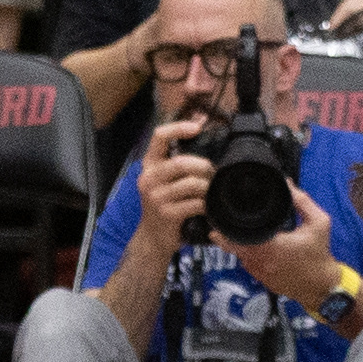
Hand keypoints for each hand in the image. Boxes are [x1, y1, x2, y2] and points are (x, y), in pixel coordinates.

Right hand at [132, 117, 212, 258]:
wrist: (152, 237)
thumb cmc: (164, 204)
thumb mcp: (164, 180)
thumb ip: (178, 159)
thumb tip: (200, 124)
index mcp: (149, 165)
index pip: (159, 136)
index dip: (179, 128)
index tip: (197, 127)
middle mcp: (149, 178)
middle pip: (182, 163)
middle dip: (204, 167)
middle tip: (214, 174)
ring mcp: (156, 197)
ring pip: (192, 184)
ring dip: (208, 186)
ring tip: (212, 190)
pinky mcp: (167, 214)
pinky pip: (195, 203)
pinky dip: (207, 204)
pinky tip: (208, 206)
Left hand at [212, 186, 339, 306]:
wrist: (321, 285)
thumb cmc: (320, 255)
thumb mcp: (319, 223)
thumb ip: (303, 201)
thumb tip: (287, 184)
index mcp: (274, 246)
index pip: (242, 234)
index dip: (230, 226)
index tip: (223, 217)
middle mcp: (263, 261)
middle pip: (233, 246)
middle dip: (225, 235)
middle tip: (219, 224)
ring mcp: (260, 273)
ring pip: (239, 256)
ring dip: (237, 244)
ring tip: (233, 232)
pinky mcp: (262, 280)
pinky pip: (248, 265)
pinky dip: (247, 255)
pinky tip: (252, 246)